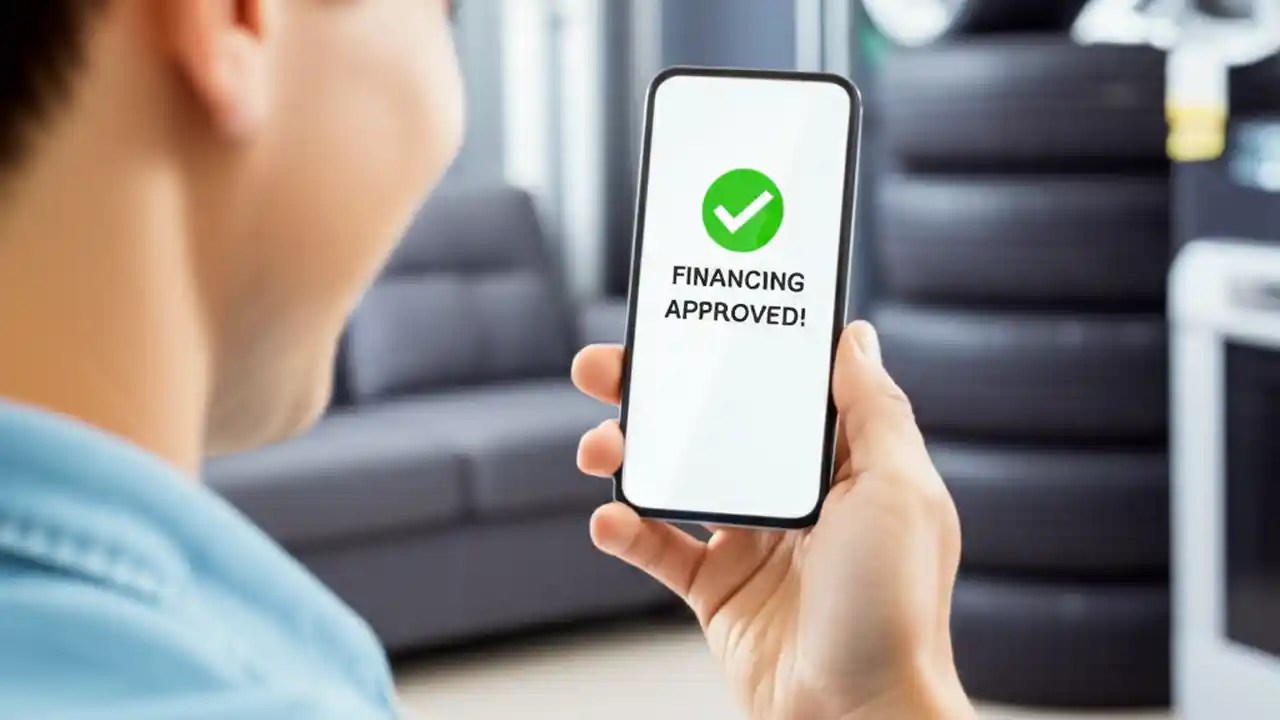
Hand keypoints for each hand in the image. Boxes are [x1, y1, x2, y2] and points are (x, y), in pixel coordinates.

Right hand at [571, 322, 973, 719]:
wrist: (859, 717)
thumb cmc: (896, 608)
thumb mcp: (900, 491)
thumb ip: (874, 410)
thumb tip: (855, 336)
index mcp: (844, 465)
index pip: (782, 389)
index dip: (738, 350)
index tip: (692, 315)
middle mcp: (797, 498)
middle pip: (716, 426)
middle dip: (657, 394)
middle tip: (604, 368)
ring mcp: (754, 544)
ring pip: (678, 481)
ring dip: (629, 458)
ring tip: (598, 450)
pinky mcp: (719, 592)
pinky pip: (661, 550)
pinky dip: (627, 531)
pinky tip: (610, 520)